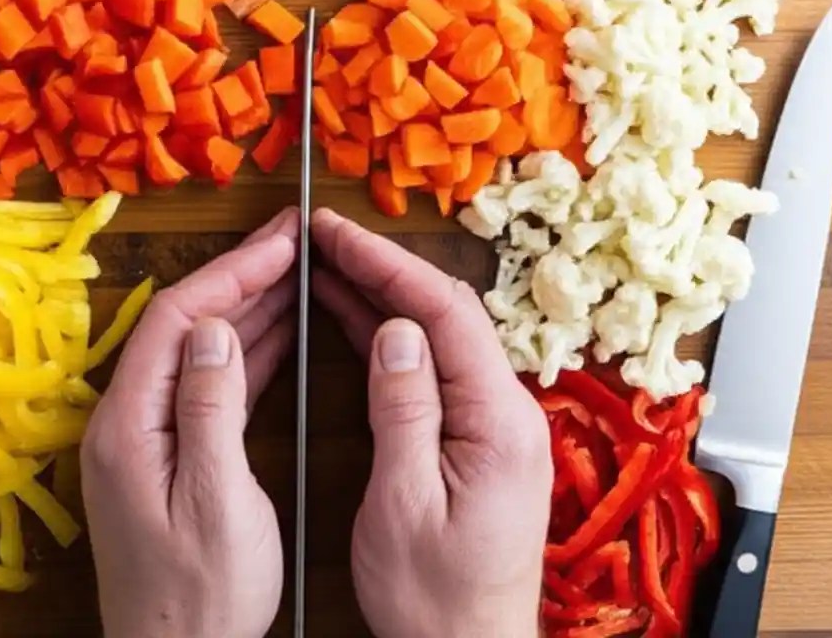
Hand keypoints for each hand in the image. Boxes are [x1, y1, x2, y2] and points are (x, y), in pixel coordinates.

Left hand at [82, 208, 297, 637]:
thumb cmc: (200, 593)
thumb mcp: (213, 499)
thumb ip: (209, 407)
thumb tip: (213, 327)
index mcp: (128, 424)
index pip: (176, 321)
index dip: (231, 274)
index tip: (284, 243)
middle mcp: (129, 420)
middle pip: (183, 326)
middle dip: (242, 278)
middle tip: (296, 240)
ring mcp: (148, 437)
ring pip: (200, 352)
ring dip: (250, 311)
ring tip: (300, 272)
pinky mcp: (172, 456)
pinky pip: (211, 385)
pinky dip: (250, 355)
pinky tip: (285, 334)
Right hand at [312, 208, 551, 637]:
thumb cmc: (435, 598)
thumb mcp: (404, 505)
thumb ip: (404, 411)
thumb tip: (396, 329)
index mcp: (498, 421)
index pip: (444, 314)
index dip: (386, 264)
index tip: (335, 234)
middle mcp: (508, 412)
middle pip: (446, 315)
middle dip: (383, 269)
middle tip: (323, 239)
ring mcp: (495, 425)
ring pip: (438, 339)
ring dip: (383, 299)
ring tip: (326, 268)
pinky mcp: (478, 441)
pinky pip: (435, 371)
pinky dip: (392, 340)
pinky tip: (355, 321)